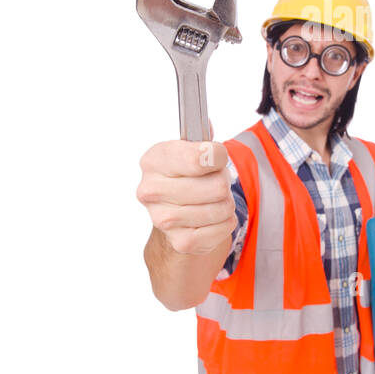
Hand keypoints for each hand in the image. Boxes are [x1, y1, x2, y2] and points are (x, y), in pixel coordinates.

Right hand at [136, 140, 236, 254]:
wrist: (174, 213)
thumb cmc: (186, 178)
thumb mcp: (191, 150)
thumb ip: (202, 139)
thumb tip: (207, 132)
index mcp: (152, 161)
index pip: (199, 157)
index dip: (217, 157)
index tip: (214, 158)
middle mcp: (150, 190)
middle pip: (217, 185)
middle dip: (222, 183)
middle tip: (211, 183)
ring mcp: (162, 219)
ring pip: (221, 207)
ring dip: (224, 204)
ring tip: (210, 201)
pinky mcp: (179, 241)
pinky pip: (221, 228)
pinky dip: (224, 223)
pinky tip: (210, 219)